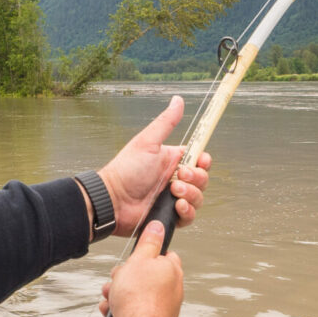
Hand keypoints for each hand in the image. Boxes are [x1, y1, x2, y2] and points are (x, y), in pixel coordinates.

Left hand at [97, 95, 211, 236]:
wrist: (113, 199)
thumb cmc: (126, 169)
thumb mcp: (148, 142)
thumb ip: (166, 122)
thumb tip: (178, 100)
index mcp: (172, 161)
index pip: (199, 160)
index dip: (204, 162)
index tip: (201, 161)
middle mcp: (175, 179)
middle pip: (203, 179)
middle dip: (196, 178)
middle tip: (179, 177)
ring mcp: (173, 198)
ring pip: (199, 198)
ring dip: (191, 194)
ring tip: (174, 191)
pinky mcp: (170, 216)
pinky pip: (190, 216)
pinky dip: (187, 211)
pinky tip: (177, 206)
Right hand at [100, 220, 183, 316]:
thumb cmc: (138, 299)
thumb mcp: (138, 260)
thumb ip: (149, 242)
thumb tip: (158, 226)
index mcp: (172, 270)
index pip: (162, 254)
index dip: (143, 256)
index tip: (132, 261)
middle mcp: (173, 288)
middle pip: (146, 275)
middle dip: (126, 277)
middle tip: (117, 280)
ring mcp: (165, 307)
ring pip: (138, 293)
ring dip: (120, 293)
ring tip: (111, 297)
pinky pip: (136, 310)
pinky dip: (123, 309)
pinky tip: (113, 311)